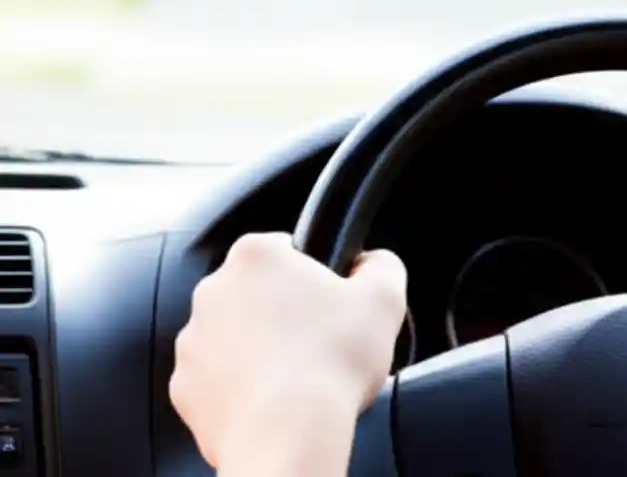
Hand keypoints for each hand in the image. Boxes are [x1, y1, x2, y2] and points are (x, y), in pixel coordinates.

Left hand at [169, 232, 406, 471]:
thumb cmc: (332, 362)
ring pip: (235, 337)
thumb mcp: (385, 297)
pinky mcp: (184, 388)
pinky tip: (274, 401)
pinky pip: (218, 379)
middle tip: (321, 341)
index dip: (317, 275)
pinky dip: (242, 387)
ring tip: (299, 377)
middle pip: (258, 293)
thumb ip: (382, 265)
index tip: (334, 303)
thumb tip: (372, 262)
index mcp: (256, 257)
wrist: (287, 435)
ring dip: (262, 350)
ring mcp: (193, 342)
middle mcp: (213, 292)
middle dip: (286, 312)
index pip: (287, 249)